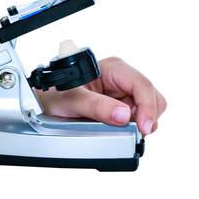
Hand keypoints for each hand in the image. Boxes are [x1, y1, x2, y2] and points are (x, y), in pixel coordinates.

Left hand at [33, 55, 166, 136]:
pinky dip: (135, 126)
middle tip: (132, 130)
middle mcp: (122, 78)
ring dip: (140, 122)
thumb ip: (97, 107)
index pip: (142, 85)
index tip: (143, 127)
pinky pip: (140, 117)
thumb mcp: (72, 101)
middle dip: (146, 116)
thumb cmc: (55, 96)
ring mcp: (124, 93)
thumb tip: (123, 115)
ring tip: (120, 128)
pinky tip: (120, 129)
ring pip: (149, 108)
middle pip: (152, 97)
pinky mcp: (123, 106)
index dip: (147, 108)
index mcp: (113, 68)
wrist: (46, 105)